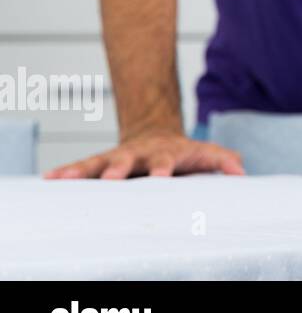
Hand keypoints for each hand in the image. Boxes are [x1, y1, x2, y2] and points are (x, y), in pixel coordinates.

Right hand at [43, 131, 244, 179]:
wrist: (157, 133)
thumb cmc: (184, 152)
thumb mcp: (206, 153)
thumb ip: (223, 161)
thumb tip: (241, 172)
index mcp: (166, 154)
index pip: (167, 161)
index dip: (164, 168)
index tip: (161, 177)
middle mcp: (139, 154)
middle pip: (127, 160)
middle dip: (118, 169)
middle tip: (109, 179)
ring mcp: (118, 157)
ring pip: (98, 162)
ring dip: (82, 170)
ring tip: (63, 178)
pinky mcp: (101, 162)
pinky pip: (81, 167)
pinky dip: (67, 172)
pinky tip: (50, 179)